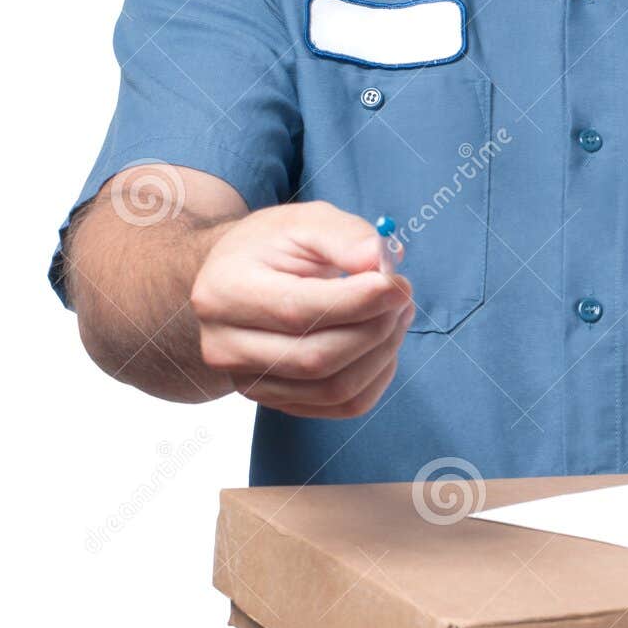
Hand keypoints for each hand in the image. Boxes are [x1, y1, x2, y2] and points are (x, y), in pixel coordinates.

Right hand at [191, 201, 413, 417]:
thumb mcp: (303, 222)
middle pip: (318, 358)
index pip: (298, 311)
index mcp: (225, 293)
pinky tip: (381, 343)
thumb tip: (379, 259)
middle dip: (376, 328)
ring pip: (335, 389)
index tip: (398, 284)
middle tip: (402, 296)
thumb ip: (343, 235)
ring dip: (382, 353)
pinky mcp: (275, 401)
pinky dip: (376, 376)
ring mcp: (248, 381)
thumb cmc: (271, 248)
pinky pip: (341, 405)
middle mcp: (226, 346)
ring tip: (396, 314)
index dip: (359, 302)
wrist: (235, 281)